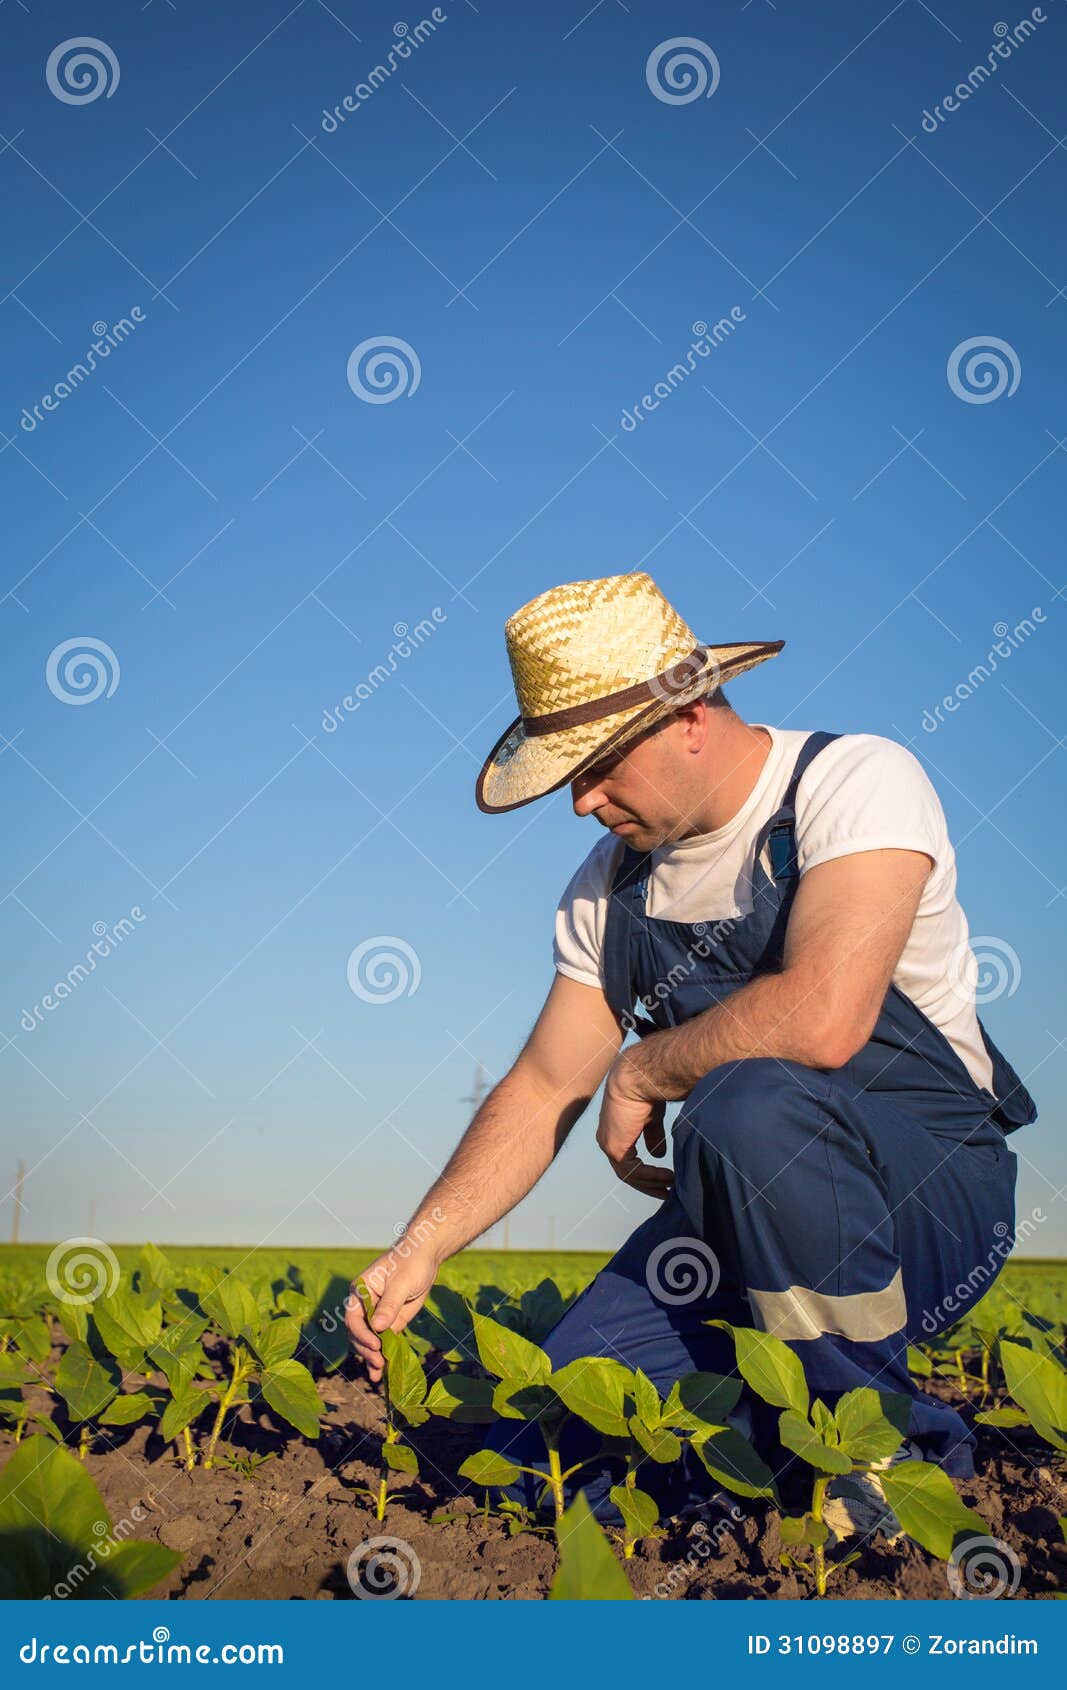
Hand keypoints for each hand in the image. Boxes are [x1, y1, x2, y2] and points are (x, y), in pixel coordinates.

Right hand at [344, 1242, 438, 1383]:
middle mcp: (363, 1306)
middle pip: (357, 1333)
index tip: (375, 1344)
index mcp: (360, 1291)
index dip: (361, 1334)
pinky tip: (380, 1373)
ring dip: (371, 1357)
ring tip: (378, 1374)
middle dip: (367, 1349)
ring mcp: (376, 1316)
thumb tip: (378, 1328)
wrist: (425, 1258)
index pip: (354, 1317)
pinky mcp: (389, 1323)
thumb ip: (390, 1305)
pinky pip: (382, 1342)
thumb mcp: (402, 1283)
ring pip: (367, 1341)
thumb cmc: (411, 1263)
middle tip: (379, 1362)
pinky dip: (381, 1356)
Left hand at [596, 1052, 673, 1199]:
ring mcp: (609, 1145)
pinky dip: (652, 1176)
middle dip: (648, 1185)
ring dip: (652, 1182)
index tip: (664, 1180)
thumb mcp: (651, 1119)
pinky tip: (668, 1176)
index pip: (627, 1160)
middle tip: (666, 1193)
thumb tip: (659, 1154)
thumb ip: (652, 1137)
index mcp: (615, 1132)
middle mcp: (608, 1140)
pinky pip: (634, 1171)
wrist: (639, 1079)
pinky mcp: (614, 1148)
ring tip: (672, 1185)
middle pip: (627, 1172)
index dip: (645, 1173)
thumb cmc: (646, 1091)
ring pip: (629, 1175)